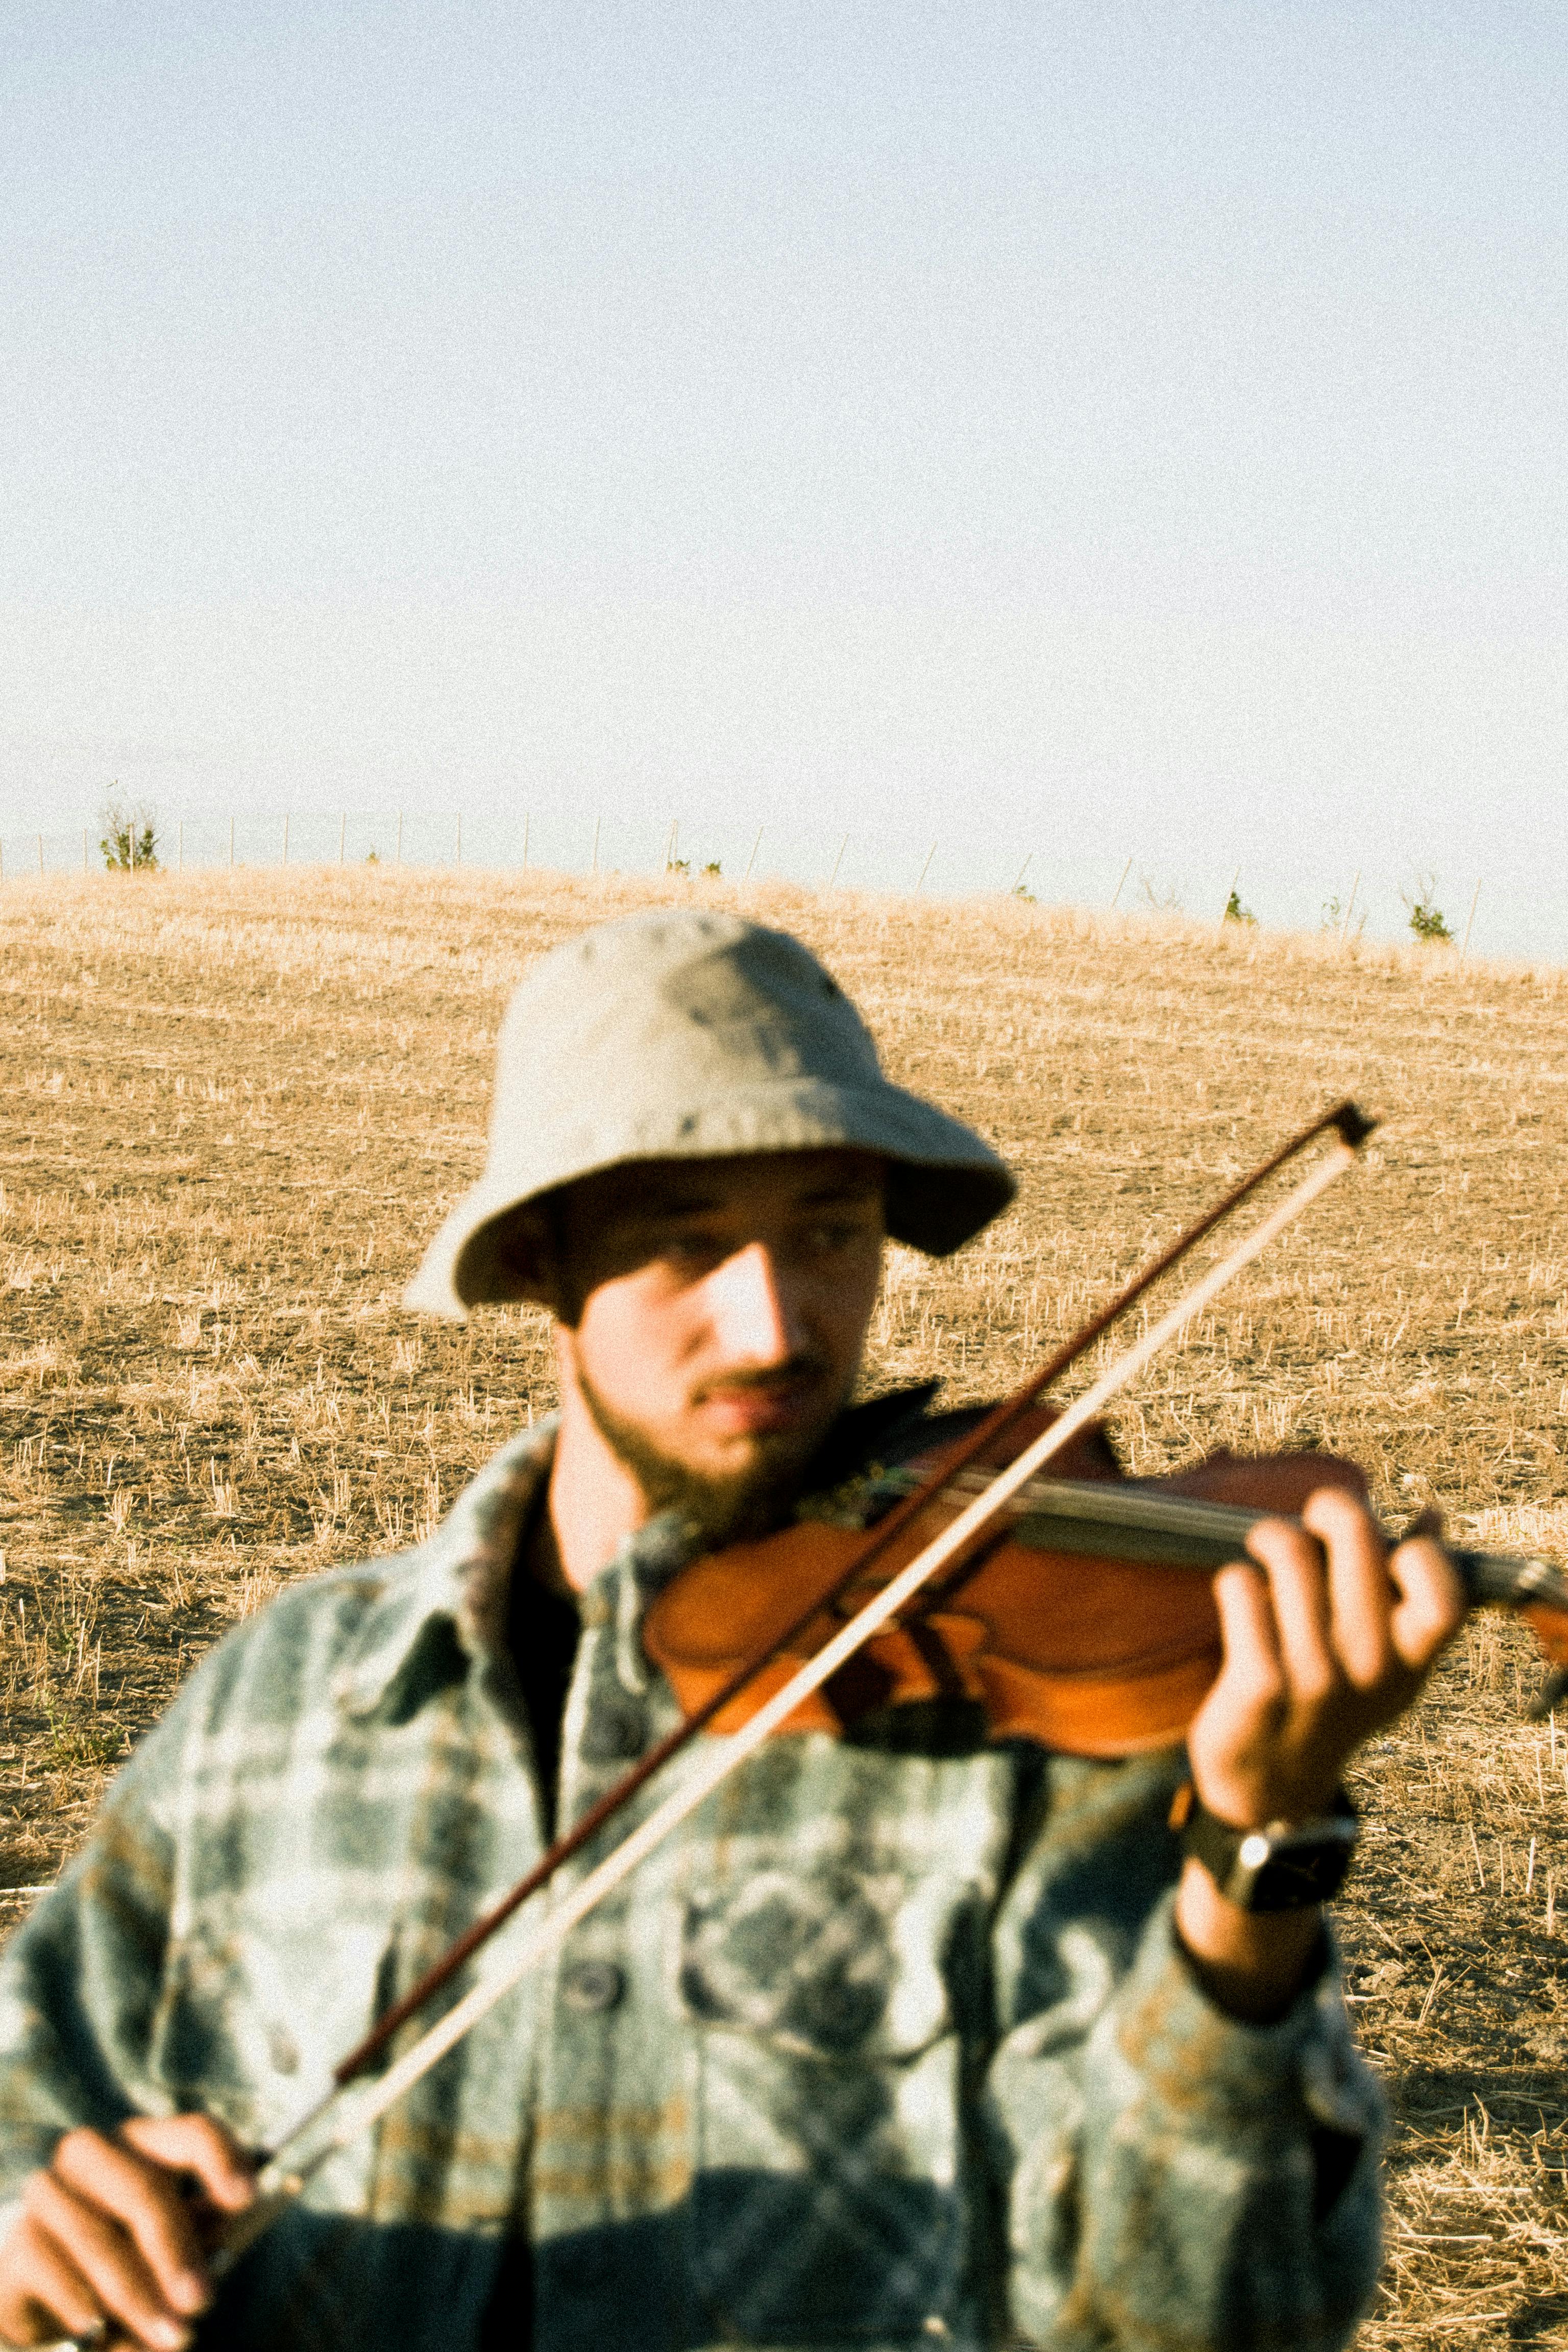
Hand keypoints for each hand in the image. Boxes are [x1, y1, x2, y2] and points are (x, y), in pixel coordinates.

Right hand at [0, 2116, 253, 2350]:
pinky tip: (99, 2331)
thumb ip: (199, 2240)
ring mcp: (51, 2193)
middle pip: (145, 2190)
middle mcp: (95, 2154)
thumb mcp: (172, 2246)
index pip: (193, 2131)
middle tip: (201, 2302)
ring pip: (101, 2240)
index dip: (223, 2160)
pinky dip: (85, 2307)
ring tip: (170, 2337)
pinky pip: (56, 2272)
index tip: (248, 2199)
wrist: (45, 2288)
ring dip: (138, 2296)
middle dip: (176, 2252)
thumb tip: (222, 2246)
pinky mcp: (20, 2242)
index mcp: (146, 2143)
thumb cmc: (129, 2256)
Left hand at [1175, 1488, 1463, 2019]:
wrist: (1272, 1788)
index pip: (1443, 1591)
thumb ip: (1411, 1590)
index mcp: (1412, 1659)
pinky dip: (1235, 1580)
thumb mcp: (1389, 1659)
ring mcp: (1316, 1677)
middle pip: (1356, 1537)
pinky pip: (1241, 1587)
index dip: (1419, 1553)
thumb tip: (1431, 1516)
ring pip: (1288, 1552)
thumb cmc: (1335, 1701)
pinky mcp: (1260, 1684)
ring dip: (1271, 1538)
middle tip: (1313, 1520)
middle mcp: (1371, 1667)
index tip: (1389, 1549)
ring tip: (1267, 1550)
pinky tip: (1240, 1596)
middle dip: (1330, 1507)